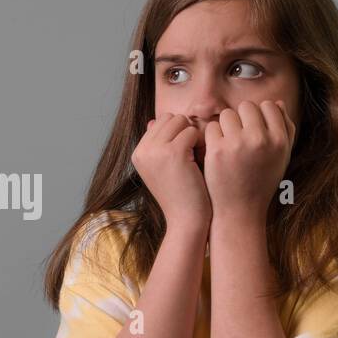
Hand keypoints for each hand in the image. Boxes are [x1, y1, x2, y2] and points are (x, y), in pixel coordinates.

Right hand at [131, 113, 211, 232]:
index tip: (184, 152)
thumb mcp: (161, 168)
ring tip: (195, 156)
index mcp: (138, 153)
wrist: (186, 220)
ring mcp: (156, 151)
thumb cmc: (180, 195)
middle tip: (192, 152)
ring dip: (193, 135)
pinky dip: (200, 142)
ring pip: (181, 121)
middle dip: (184, 130)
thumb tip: (153, 120)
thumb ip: (157, 145)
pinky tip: (200, 160)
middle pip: (170, 118)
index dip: (176, 132)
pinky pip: (192, 131)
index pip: (159, 122)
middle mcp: (143, 150)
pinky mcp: (174, 153)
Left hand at [201, 100, 294, 220]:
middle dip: (241, 119)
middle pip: (247, 106)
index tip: (254, 129)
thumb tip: (278, 103)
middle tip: (239, 137)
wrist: (240, 211)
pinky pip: (211, 127)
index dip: (260, 115)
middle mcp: (260, 139)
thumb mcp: (281, 158)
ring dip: (225, 126)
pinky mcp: (217, 150)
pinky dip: (212, 137)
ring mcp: (237, 144)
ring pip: (227, 114)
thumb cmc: (261, 182)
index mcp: (280, 140)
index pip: (269, 106)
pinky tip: (217, 151)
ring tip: (228, 144)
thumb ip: (285, 129)